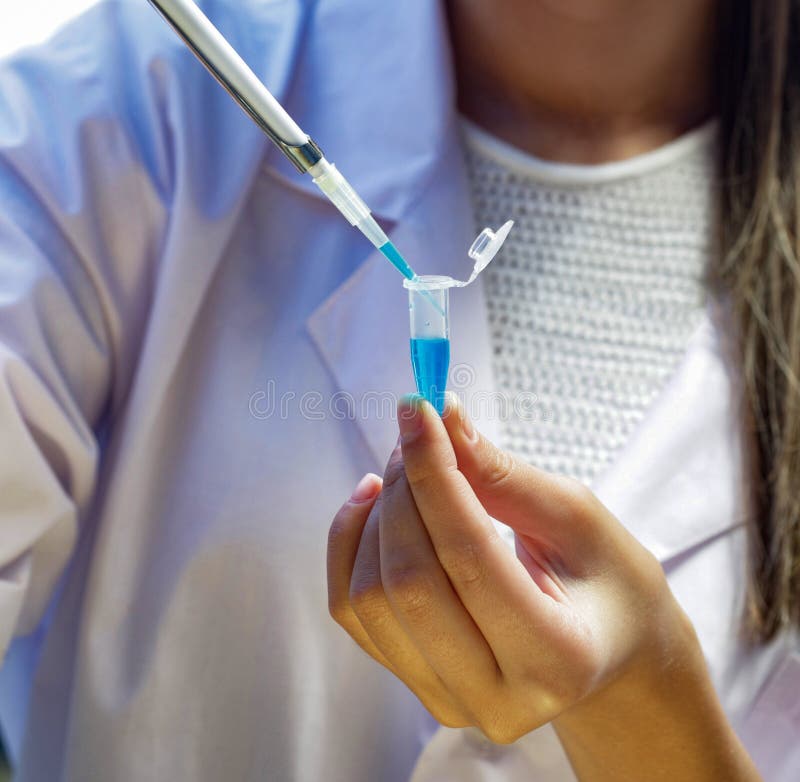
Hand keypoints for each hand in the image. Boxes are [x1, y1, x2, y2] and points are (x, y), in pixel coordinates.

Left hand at [327, 394, 761, 779]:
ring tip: (404, 470)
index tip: (420, 411)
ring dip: (375, 516)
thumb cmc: (608, 584)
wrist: (610, 652)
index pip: (469, 554)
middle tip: (418, 434)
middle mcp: (497, 699)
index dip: (434, 473)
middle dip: (404, 491)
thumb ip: (502, 474)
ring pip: (368, 598)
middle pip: (409, 580)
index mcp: (558, 657)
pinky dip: (352, 546)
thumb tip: (441, 416)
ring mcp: (448, 701)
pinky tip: (376, 506)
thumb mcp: (577, 521)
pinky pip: (351, 611)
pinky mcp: (415, 686)